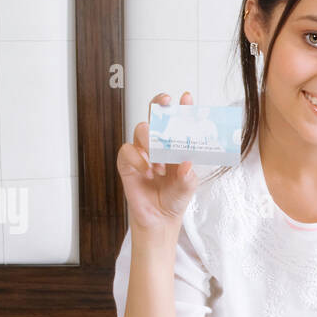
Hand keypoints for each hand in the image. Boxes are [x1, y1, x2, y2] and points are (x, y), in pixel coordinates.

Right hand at [117, 91, 197, 233]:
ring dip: (151, 141)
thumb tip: (186, 164)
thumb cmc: (174, 198)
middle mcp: (158, 145)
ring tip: (160, 162)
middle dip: (159, 105)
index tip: (187, 98)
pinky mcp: (127, 163)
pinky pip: (128, 150)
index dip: (182, 108)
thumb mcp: (188, 187)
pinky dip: (138, 159)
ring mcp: (142, 152)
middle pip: (155, 116)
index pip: (178, 122)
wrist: (160, 219)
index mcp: (175, 146)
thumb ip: (188, 176)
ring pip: (141, 130)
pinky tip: (147, 171)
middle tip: (166, 101)